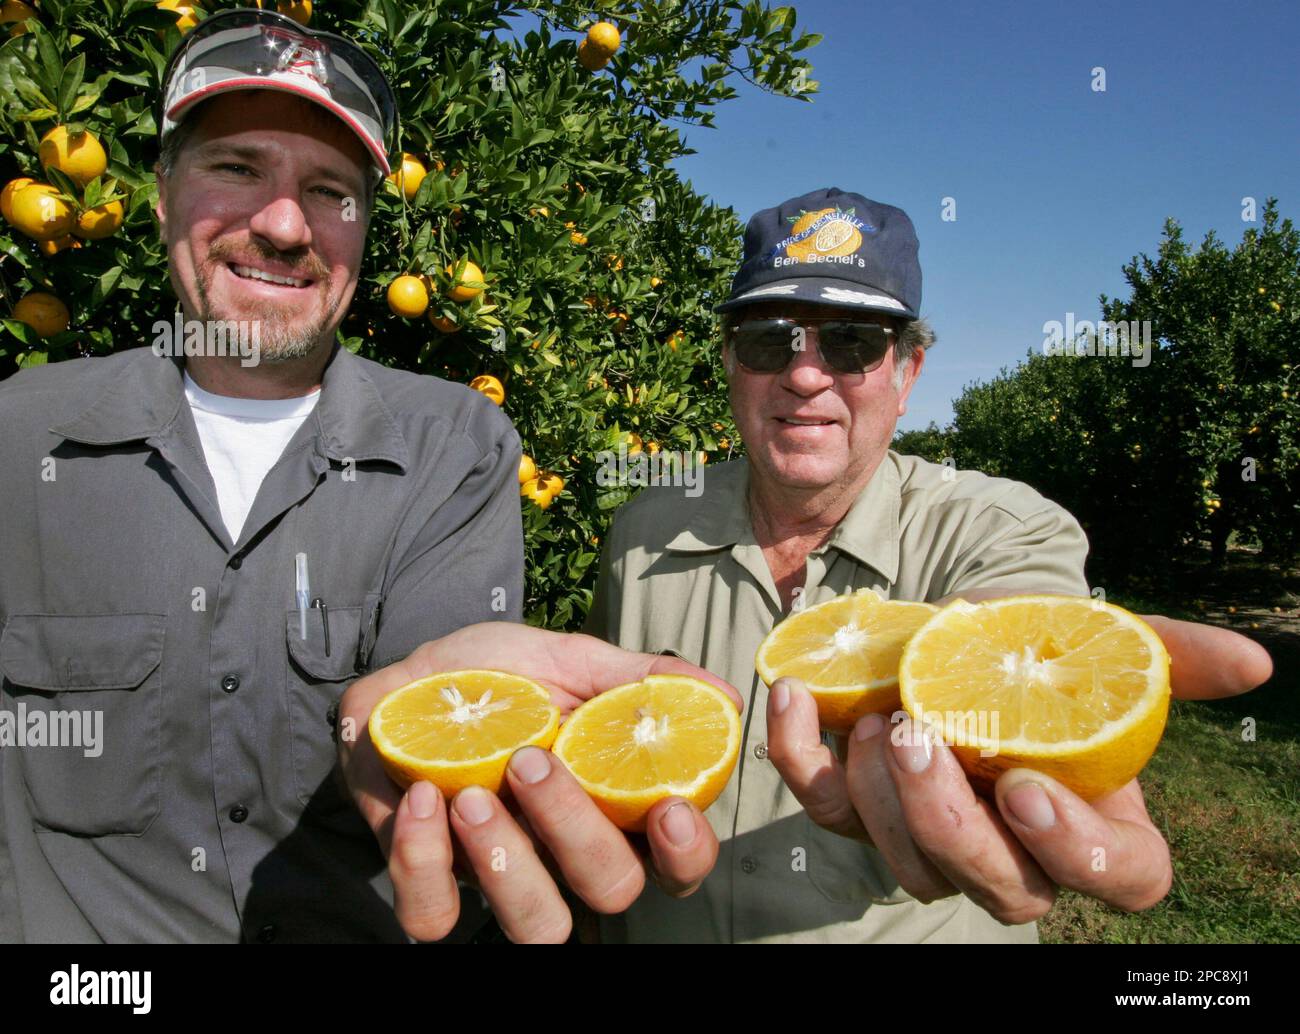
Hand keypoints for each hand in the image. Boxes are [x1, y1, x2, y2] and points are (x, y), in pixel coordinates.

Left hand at [339, 622, 742, 942]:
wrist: (410, 677)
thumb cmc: (500, 675)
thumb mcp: (569, 660)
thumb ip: (639, 679)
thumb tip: (724, 695)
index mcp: (614, 808)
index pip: (677, 864)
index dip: (685, 853)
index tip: (668, 808)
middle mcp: (566, 855)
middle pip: (611, 891)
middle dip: (576, 831)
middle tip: (529, 762)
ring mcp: (500, 875)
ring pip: (535, 926)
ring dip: (505, 861)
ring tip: (470, 792)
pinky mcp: (431, 880)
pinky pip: (433, 915)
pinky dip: (424, 863)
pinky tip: (421, 801)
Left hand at [765, 607, 1272, 922]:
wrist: (946, 630)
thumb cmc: (1030, 648)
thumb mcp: (1092, 640)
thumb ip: (1164, 654)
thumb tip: (1258, 664)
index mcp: (1094, 826)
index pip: (1116, 878)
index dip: (1076, 849)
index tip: (1026, 784)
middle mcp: (1016, 852)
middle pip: (998, 887)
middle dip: (951, 821)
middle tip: (919, 738)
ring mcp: (932, 841)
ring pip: (907, 864)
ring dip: (880, 795)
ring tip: (876, 713)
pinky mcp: (859, 811)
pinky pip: (826, 810)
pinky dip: (802, 754)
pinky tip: (795, 695)